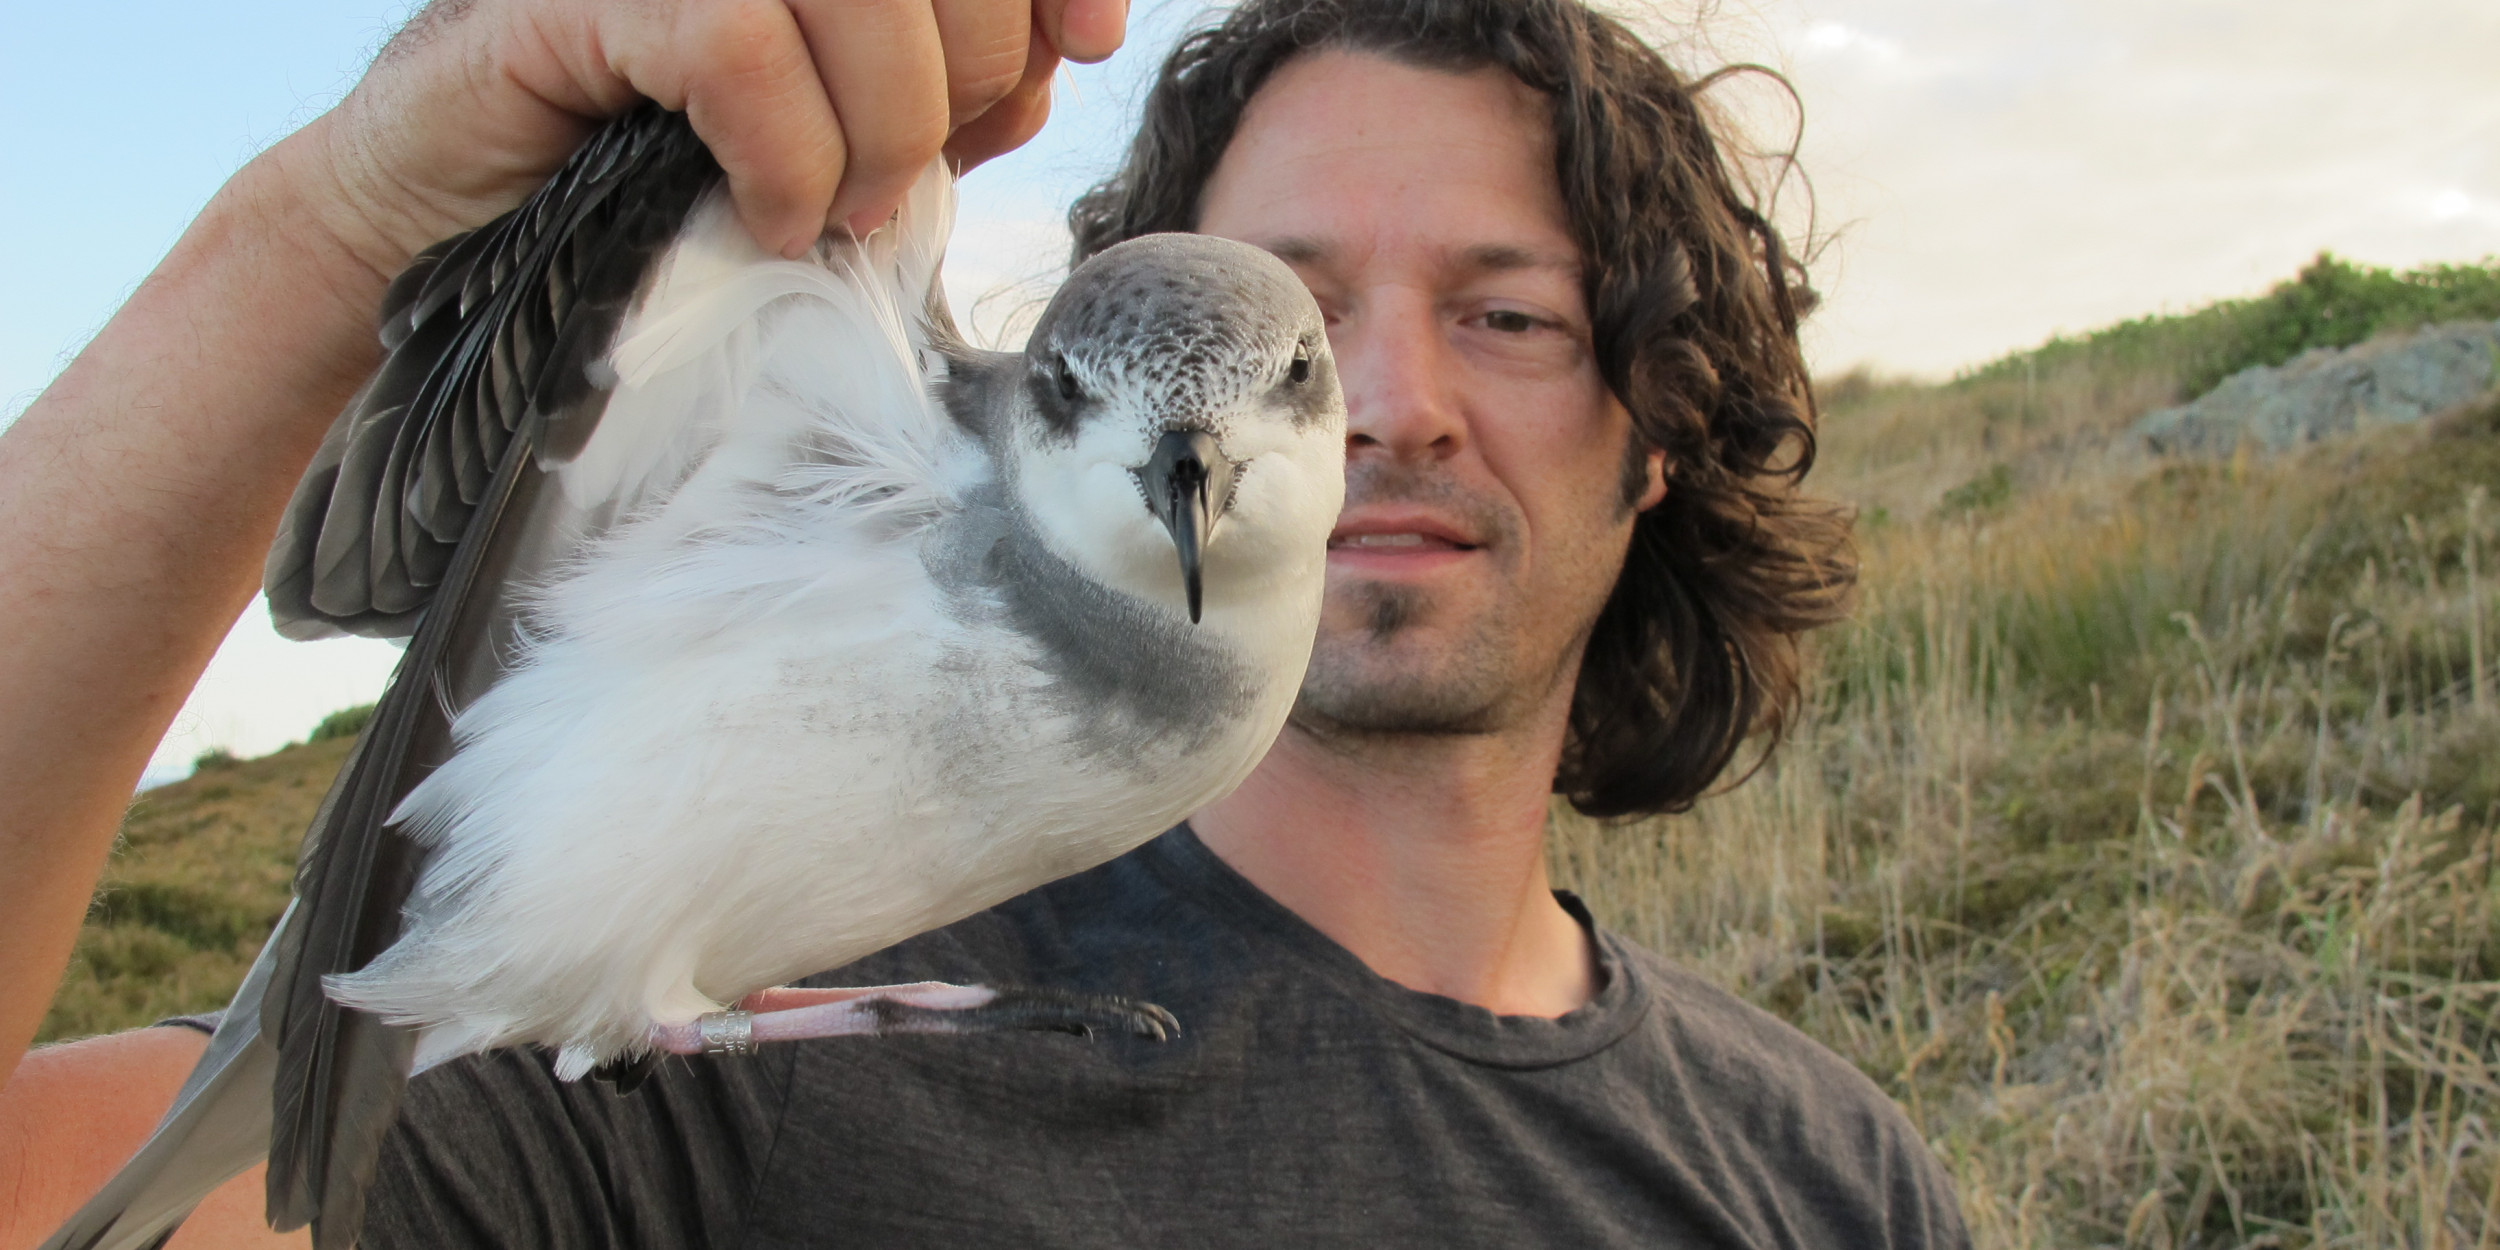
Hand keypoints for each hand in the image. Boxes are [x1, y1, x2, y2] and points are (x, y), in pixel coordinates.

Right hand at [310, 0, 1125, 272]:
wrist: (459, 235)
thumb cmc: (663, 174)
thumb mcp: (842, 119)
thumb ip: (950, 67)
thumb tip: (1064, 44)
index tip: (1087, 37)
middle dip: (970, 69)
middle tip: (928, 166)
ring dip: (886, 123)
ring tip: (852, 209)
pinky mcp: (566, 1)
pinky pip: (735, 44)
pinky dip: (786, 150)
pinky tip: (775, 212)